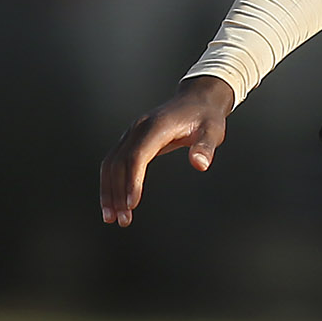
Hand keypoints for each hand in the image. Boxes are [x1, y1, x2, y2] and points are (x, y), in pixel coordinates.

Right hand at [99, 76, 235, 225]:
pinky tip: (113, 203)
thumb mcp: (212, 131)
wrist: (196, 101)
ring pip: (111, 164)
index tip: (132, 204)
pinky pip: (114, 163)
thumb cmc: (206, 118)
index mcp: (156, 127)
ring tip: (112, 218)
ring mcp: (131, 134)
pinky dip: (110, 183)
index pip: (138, 156)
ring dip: (108, 191)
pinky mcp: (130, 141)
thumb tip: (200, 164)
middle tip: (121, 220)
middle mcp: (138, 129)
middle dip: (116, 192)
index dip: (133, 180)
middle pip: (118, 162)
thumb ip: (206, 147)